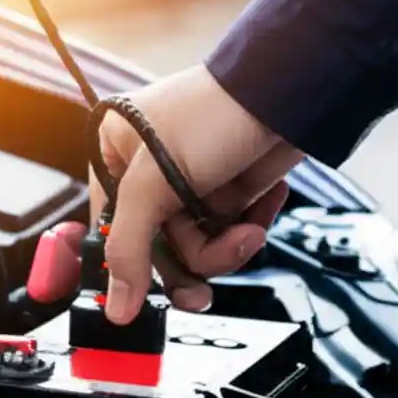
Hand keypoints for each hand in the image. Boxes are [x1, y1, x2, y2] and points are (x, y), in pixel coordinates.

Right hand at [90, 66, 303, 324]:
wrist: (289, 92)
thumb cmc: (215, 111)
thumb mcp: (156, 181)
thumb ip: (129, 248)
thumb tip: (117, 304)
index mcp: (116, 156)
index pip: (108, 229)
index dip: (125, 267)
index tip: (136, 302)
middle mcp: (151, 172)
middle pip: (157, 247)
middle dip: (188, 264)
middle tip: (199, 292)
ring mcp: (192, 183)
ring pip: (197, 247)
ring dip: (226, 247)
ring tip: (246, 230)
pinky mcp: (229, 191)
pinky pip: (228, 234)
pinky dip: (248, 228)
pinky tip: (260, 207)